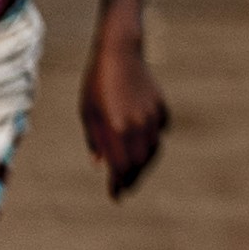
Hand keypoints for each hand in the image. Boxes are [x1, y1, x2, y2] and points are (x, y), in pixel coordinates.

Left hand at [84, 30, 164, 193]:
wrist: (119, 53)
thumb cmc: (96, 84)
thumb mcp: (88, 114)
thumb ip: (95, 141)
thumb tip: (101, 165)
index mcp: (116, 129)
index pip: (121, 167)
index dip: (118, 185)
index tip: (115, 196)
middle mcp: (137, 125)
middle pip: (140, 162)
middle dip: (133, 178)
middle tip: (125, 188)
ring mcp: (152, 114)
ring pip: (153, 149)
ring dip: (144, 163)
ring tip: (134, 172)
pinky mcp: (160, 105)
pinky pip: (160, 130)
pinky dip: (153, 141)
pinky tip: (145, 144)